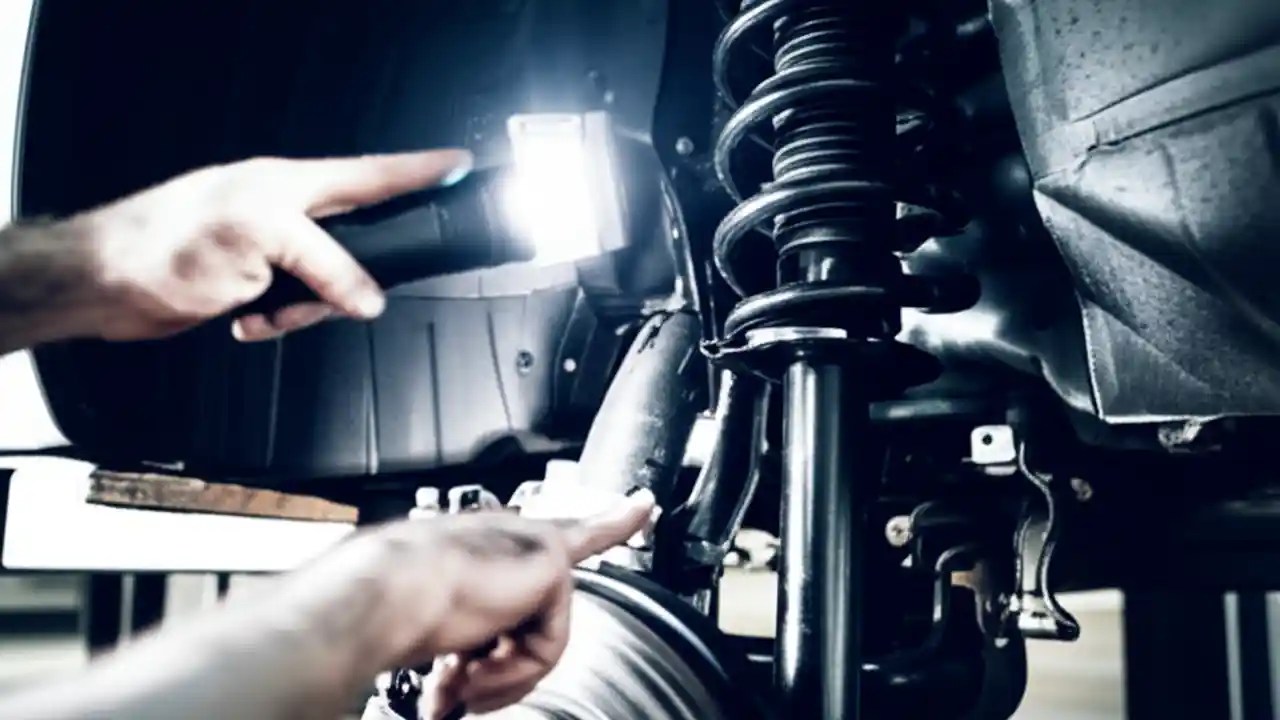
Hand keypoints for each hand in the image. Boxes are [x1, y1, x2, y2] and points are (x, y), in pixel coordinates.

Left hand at [77, 150, 471, 341]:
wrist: (106, 283)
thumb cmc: (167, 244)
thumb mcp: (263, 240)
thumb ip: (327, 265)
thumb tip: (369, 297)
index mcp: (291, 184)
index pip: (372, 175)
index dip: (419, 172)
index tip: (457, 165)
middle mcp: (283, 210)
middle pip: (355, 243)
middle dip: (346, 281)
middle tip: (324, 299)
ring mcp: (267, 246)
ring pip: (325, 285)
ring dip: (303, 310)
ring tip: (267, 313)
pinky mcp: (250, 281)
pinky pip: (291, 307)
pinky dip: (276, 321)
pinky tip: (247, 320)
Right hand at [255, 492, 654, 718]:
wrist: (375, 598)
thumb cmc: (385, 607)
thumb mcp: (435, 628)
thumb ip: (467, 644)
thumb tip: (460, 688)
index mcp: (481, 547)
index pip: (557, 533)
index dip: (604, 520)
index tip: (643, 504)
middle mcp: (510, 540)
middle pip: (547, 606)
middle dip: (502, 667)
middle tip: (457, 683)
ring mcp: (532, 548)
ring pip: (542, 639)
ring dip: (501, 675)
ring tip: (461, 678)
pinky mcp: (548, 563)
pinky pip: (548, 645)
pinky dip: (512, 669)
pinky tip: (475, 666)